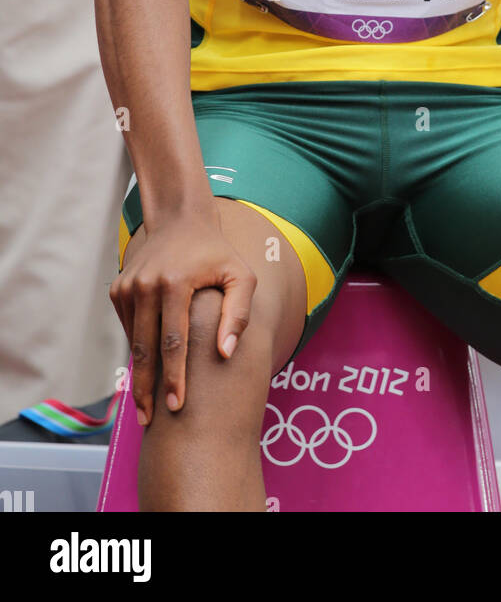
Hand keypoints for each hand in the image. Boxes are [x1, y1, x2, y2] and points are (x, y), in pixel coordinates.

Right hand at [110, 211, 257, 427]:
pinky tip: (146, 370)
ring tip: (145, 407)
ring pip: (132, 342)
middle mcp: (145, 285)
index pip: (173, 341)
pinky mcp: (118, 290)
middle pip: (145, 349)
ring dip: (138, 375)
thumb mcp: (240, 276)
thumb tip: (225, 353)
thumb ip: (238, 313)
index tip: (176, 406)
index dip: (174, 377)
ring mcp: (127, 287)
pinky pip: (128, 328)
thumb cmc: (217, 253)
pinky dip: (137, 350)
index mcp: (175, 283)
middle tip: (150, 422)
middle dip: (147, 388)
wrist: (180, 220)